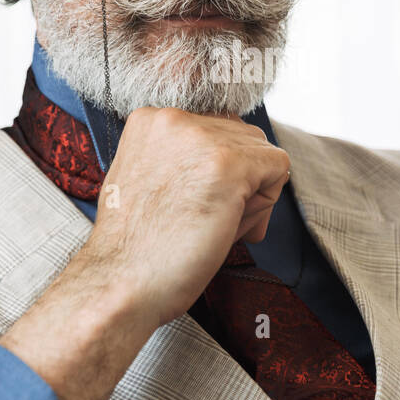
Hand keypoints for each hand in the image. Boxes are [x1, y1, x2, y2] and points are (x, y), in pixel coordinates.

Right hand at [85, 106, 290, 327]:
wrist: (121, 282)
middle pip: (242, 137)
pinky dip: (267, 202)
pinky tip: (232, 225)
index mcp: (151, 120)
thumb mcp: (152, 180)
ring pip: (262, 152)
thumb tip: (245, 162)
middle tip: (216, 221)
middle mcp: (173, 118)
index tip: (202, 204)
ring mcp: (202, 138)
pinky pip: (278, 167)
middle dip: (241, 179)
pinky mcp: (229, 163)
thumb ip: (187, 160)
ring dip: (253, 191)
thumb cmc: (137, 247)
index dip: (219, 171)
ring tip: (219, 225)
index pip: (214, 129)